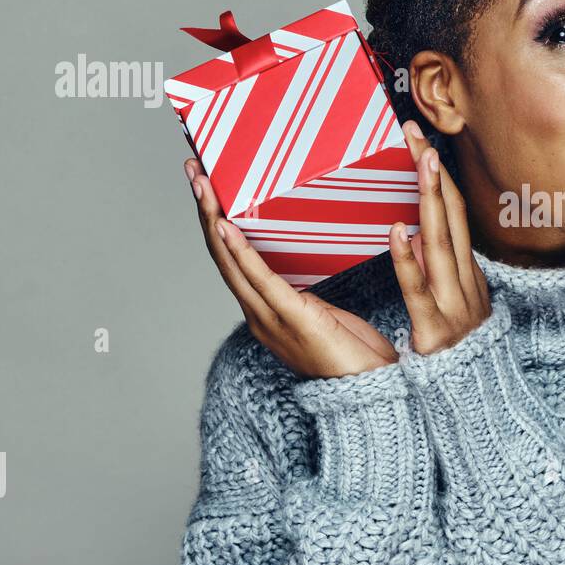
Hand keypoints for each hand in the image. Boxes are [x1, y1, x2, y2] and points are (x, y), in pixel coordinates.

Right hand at [185, 157, 397, 378]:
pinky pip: (260, 279)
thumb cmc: (356, 356)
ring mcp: (272, 318)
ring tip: (202, 185)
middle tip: (192, 169)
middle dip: (205, 210)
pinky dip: (239, 251)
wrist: (371, 395)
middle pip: (222, 254)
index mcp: (267, 310)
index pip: (233, 259)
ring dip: (213, 220)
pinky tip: (225, 226)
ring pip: (233, 262)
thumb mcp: (327, 312)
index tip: (207, 185)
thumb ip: (309, 290)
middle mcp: (260, 313)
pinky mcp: (293, 318)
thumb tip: (306, 258)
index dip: (216, 222)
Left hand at [390, 122, 490, 354]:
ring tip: (420, 162)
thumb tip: (414, 232)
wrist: (472, 404)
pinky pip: (419, 289)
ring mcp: (453, 305)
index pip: (454, 215)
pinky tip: (397, 231)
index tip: (421, 142)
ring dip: (430, 200)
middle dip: (434, 174)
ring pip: (442, 244)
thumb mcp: (452, 304)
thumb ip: (435, 269)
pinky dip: (409, 258)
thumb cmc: (456, 356)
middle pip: (450, 218)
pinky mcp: (433, 331)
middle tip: (416, 134)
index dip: (439, 177)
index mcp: (467, 275)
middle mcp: (465, 283)